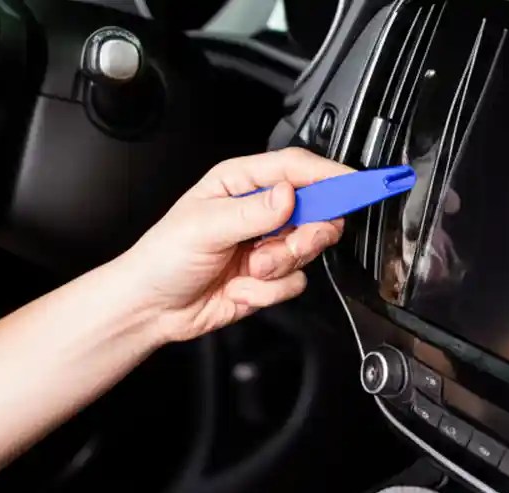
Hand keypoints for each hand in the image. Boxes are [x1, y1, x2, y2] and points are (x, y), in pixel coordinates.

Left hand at [115, 148, 352, 343]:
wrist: (153, 308)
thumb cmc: (163, 258)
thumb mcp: (204, 227)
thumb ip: (252, 212)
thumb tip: (288, 195)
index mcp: (241, 182)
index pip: (297, 168)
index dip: (329, 175)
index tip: (355, 185)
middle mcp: (261, 209)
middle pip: (317, 209)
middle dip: (307, 233)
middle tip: (287, 244)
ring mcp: (269, 243)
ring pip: (309, 249)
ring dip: (279, 266)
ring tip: (249, 269)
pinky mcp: (273, 275)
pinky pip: (296, 281)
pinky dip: (270, 291)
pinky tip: (242, 287)